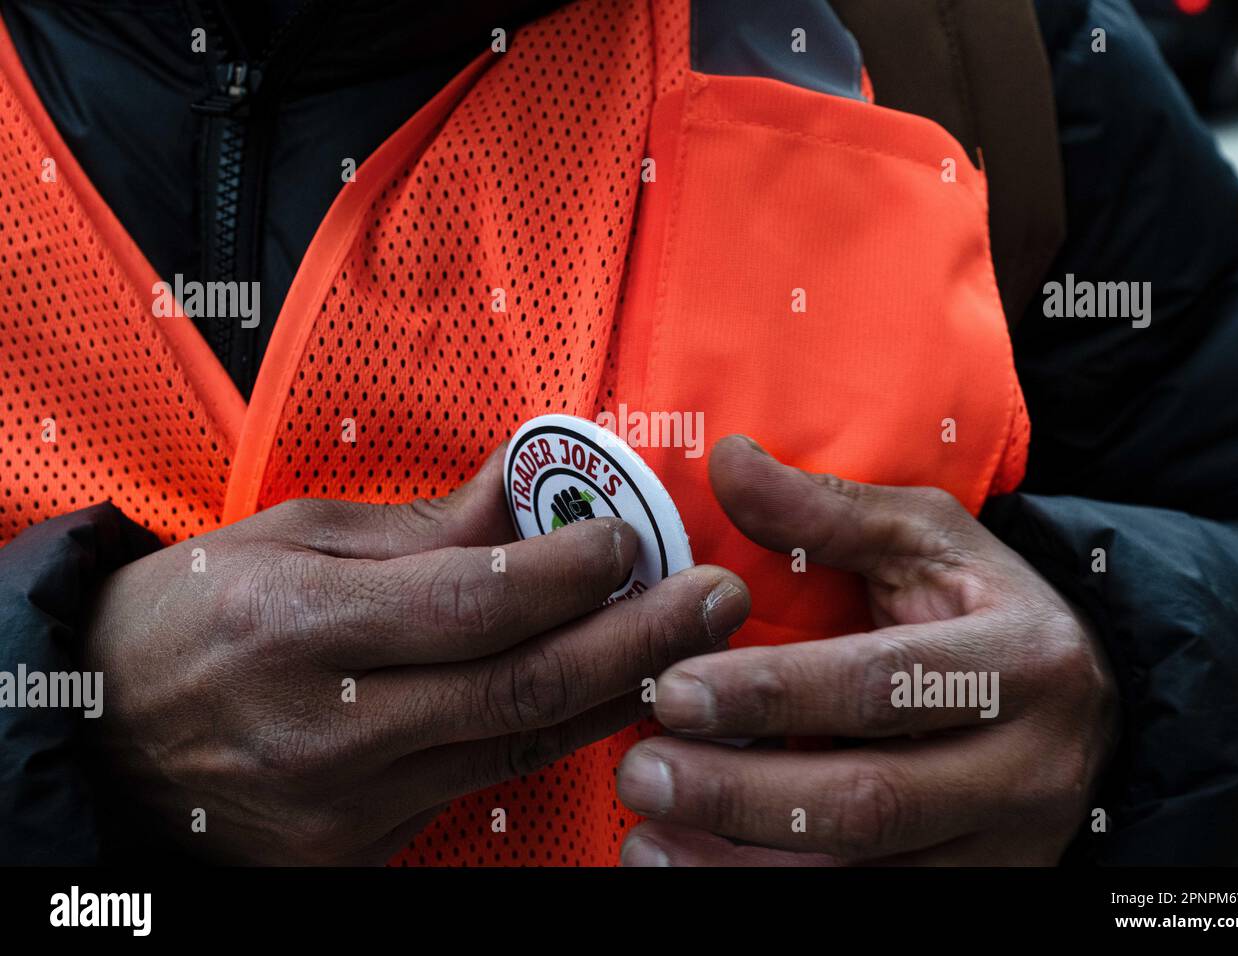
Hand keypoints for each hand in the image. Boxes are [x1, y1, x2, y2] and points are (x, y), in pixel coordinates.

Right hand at [85, 445, 749, 863]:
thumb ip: (421, 527)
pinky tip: (610, 692)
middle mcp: (329, 726)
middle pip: (523, 684)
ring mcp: (348, 803)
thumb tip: (527, 490)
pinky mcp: (361, 848)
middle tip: (719, 596)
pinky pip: (487, 779)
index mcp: (297, 626)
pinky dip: (559, 731)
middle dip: (641, 636)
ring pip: (522, 740)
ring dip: (621, 685)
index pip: (473, 601)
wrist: (104, 737)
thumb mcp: (287, 540)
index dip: (570, 568)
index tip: (629, 533)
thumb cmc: (191, 614)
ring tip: (691, 640)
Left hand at [617, 436, 1116, 864]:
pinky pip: (869, 911)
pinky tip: (698, 875)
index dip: (773, 693)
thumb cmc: (985, 605)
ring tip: (647, 839)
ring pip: (865, 878)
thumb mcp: (929, 539)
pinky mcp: (981, 894)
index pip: (882, 685)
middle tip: (641, 772)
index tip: (672, 689)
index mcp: (1020, 662)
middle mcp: (1024, 769)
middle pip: (869, 803)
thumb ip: (829, 510)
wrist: (1085, 700)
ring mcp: (1006, 849)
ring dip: (741, 870)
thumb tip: (727, 461)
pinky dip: (776, 896)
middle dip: (742, 796)